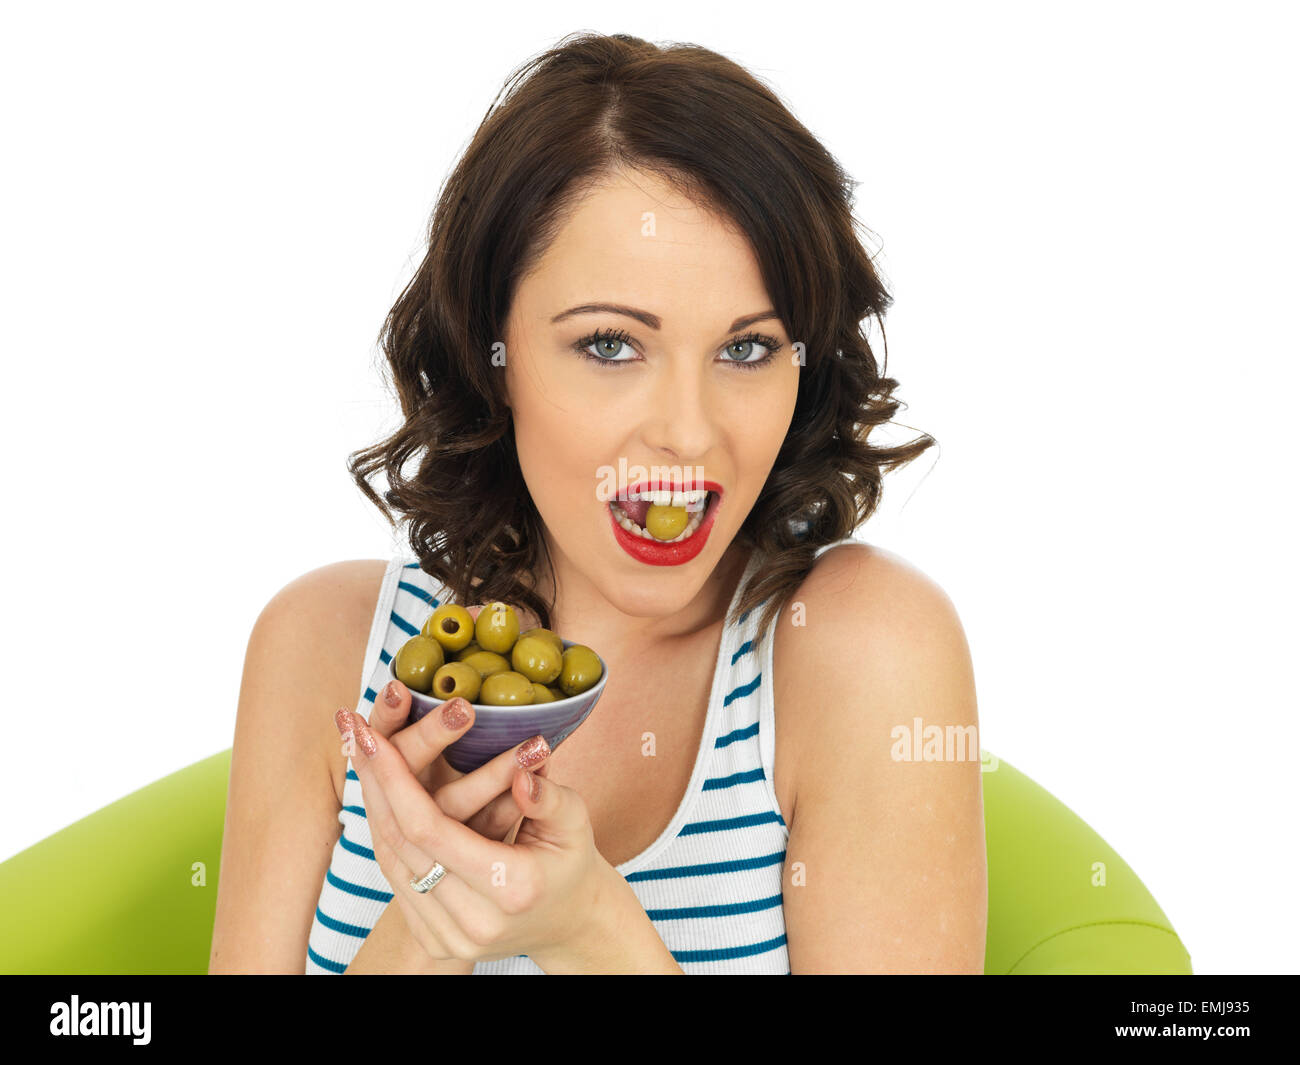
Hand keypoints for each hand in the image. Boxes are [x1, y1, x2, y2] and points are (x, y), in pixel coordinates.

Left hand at [335, 704, 614, 968]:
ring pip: (390, 861)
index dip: (395, 779)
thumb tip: (523, 773)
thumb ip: (549, 798)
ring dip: (371, 800)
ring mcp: (449, 937)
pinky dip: (384, 829)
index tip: (372, 733)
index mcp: (511, 888)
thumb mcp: (576, 822)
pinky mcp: (433, 940)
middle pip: (400, 842)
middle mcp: (473, 921)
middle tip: (353, 727)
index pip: (431, 830)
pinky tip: (376, 790)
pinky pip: (396, 877)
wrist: (567, 922)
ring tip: (359, 749)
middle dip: (373, 779)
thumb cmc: (570, 861)